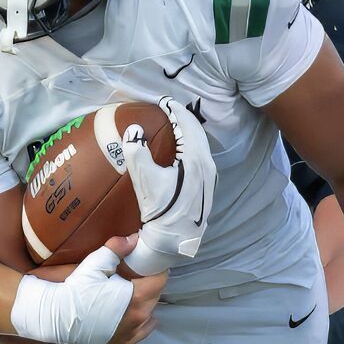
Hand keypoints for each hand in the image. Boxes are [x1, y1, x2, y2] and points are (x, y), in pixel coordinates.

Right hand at [10, 236, 165, 343]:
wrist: (57, 314)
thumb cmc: (77, 288)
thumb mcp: (96, 263)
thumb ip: (117, 248)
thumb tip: (134, 239)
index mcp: (137, 298)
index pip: (160, 280)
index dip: (155, 268)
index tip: (148, 261)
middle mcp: (139, 319)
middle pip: (155, 296)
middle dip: (149, 283)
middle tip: (138, 273)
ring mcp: (131, 333)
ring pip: (150, 313)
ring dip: (145, 302)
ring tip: (133, 291)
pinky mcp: (121, 342)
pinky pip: (141, 331)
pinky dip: (142, 322)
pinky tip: (137, 313)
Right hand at [121, 96, 214, 275]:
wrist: (174, 241)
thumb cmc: (160, 211)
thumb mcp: (144, 180)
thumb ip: (137, 152)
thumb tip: (133, 130)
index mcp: (195, 160)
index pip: (187, 125)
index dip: (175, 110)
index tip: (164, 102)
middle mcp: (207, 165)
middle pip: (197, 132)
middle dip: (183, 118)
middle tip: (168, 110)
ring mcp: (210, 177)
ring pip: (201, 144)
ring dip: (188, 131)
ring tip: (174, 125)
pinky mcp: (207, 186)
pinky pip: (201, 155)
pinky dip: (191, 145)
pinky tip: (180, 149)